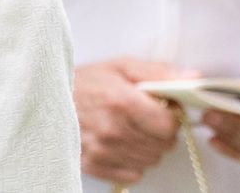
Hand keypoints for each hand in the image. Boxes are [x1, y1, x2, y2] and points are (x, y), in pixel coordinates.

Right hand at [75, 57, 198, 184]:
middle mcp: (113, 130)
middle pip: (163, 145)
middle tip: (142, 117)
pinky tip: (118, 143)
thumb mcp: (120, 66)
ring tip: (128, 128)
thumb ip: (159, 72)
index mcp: (122, 102)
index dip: (170, 116)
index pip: (170, 125)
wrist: (45, 97)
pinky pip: (134, 173)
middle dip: (159, 131)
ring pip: (151, 160)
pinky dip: (131, 160)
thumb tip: (194, 78)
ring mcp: (103, 151)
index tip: (159, 108)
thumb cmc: (84, 81)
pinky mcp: (94, 166)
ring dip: (146, 146)